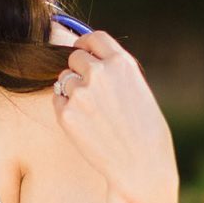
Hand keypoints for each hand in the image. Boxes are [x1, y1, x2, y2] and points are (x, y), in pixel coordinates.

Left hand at [52, 29, 178, 202]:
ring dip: (71, 89)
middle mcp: (99, 73)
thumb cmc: (145, 130)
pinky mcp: (66, 114)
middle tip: (88, 88)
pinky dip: (66, 108)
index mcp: (121, 63)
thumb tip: (89, 58)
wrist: (141, 164)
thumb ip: (115, 72)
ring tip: (92, 112)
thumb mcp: (137, 89)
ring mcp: (80, 93)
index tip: (82, 50)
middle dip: (78, 69)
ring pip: (64, 79)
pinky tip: (84, 124)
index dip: (86, 44)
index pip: (94, 38)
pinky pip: (57, 101)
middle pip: (74, 57)